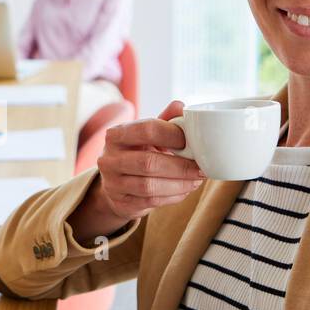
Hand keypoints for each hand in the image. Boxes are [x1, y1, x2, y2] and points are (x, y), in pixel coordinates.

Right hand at [71, 100, 203, 238]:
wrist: (116, 185)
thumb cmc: (138, 153)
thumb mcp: (148, 135)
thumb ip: (165, 120)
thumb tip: (181, 106)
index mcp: (116, 135)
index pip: (146, 129)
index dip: (172, 135)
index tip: (191, 141)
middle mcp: (109, 159)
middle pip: (148, 162)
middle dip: (180, 167)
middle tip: (201, 168)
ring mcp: (112, 183)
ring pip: (150, 186)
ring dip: (179, 184)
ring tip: (196, 180)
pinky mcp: (121, 203)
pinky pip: (151, 201)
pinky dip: (172, 196)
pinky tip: (184, 190)